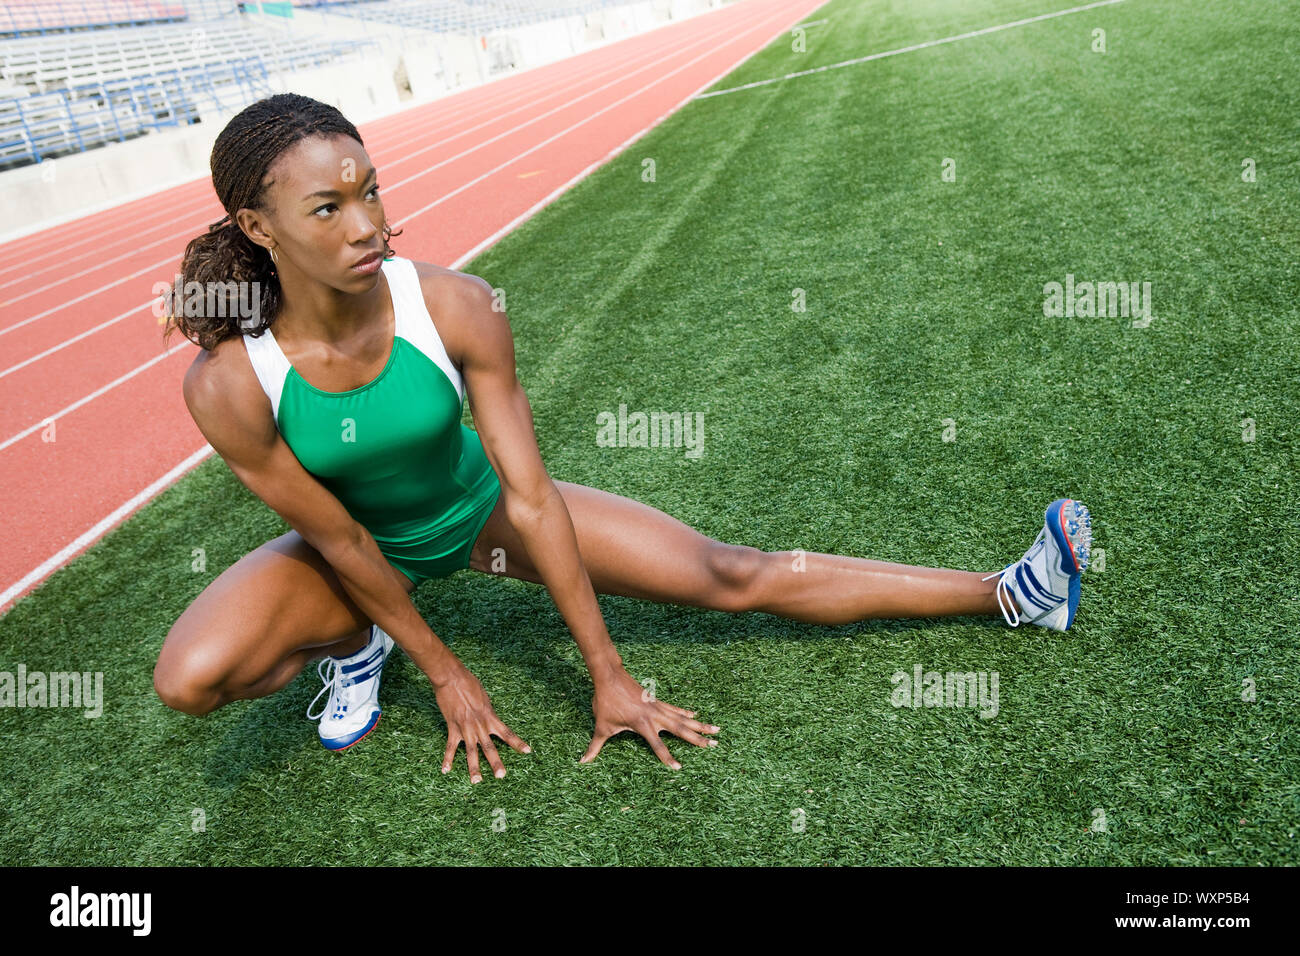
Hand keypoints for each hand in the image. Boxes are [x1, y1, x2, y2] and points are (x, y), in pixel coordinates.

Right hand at [432, 664, 530, 782]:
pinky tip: (446, 770)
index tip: (528, 751)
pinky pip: (451, 747)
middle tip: (501, 776)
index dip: (518, 743)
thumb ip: (488, 711)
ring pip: (472, 752)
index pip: (507, 733)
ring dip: (474, 767)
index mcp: (490, 716)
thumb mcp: (484, 697)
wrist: (451, 679)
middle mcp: (480, 725)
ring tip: (476, 781)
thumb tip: (489, 718)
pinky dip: (448, 759)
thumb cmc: (469, 682)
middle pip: (490, 748)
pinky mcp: (453, 728)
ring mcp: (466, 728)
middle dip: (496, 763)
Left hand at [579, 668, 719, 768]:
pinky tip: (695, 715)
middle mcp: (654, 716)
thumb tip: (582, 762)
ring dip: (700, 725)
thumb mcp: (601, 726)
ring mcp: (657, 707)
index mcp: (642, 724)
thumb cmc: (605, 702)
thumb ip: (594, 746)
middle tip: (715, 745)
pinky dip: (685, 713)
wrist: (609, 676)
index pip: (657, 745)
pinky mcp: (656, 700)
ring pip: (683, 718)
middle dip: (698, 739)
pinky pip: (675, 709)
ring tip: (716, 729)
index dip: (667, 758)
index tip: (679, 768)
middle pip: (681, 730)